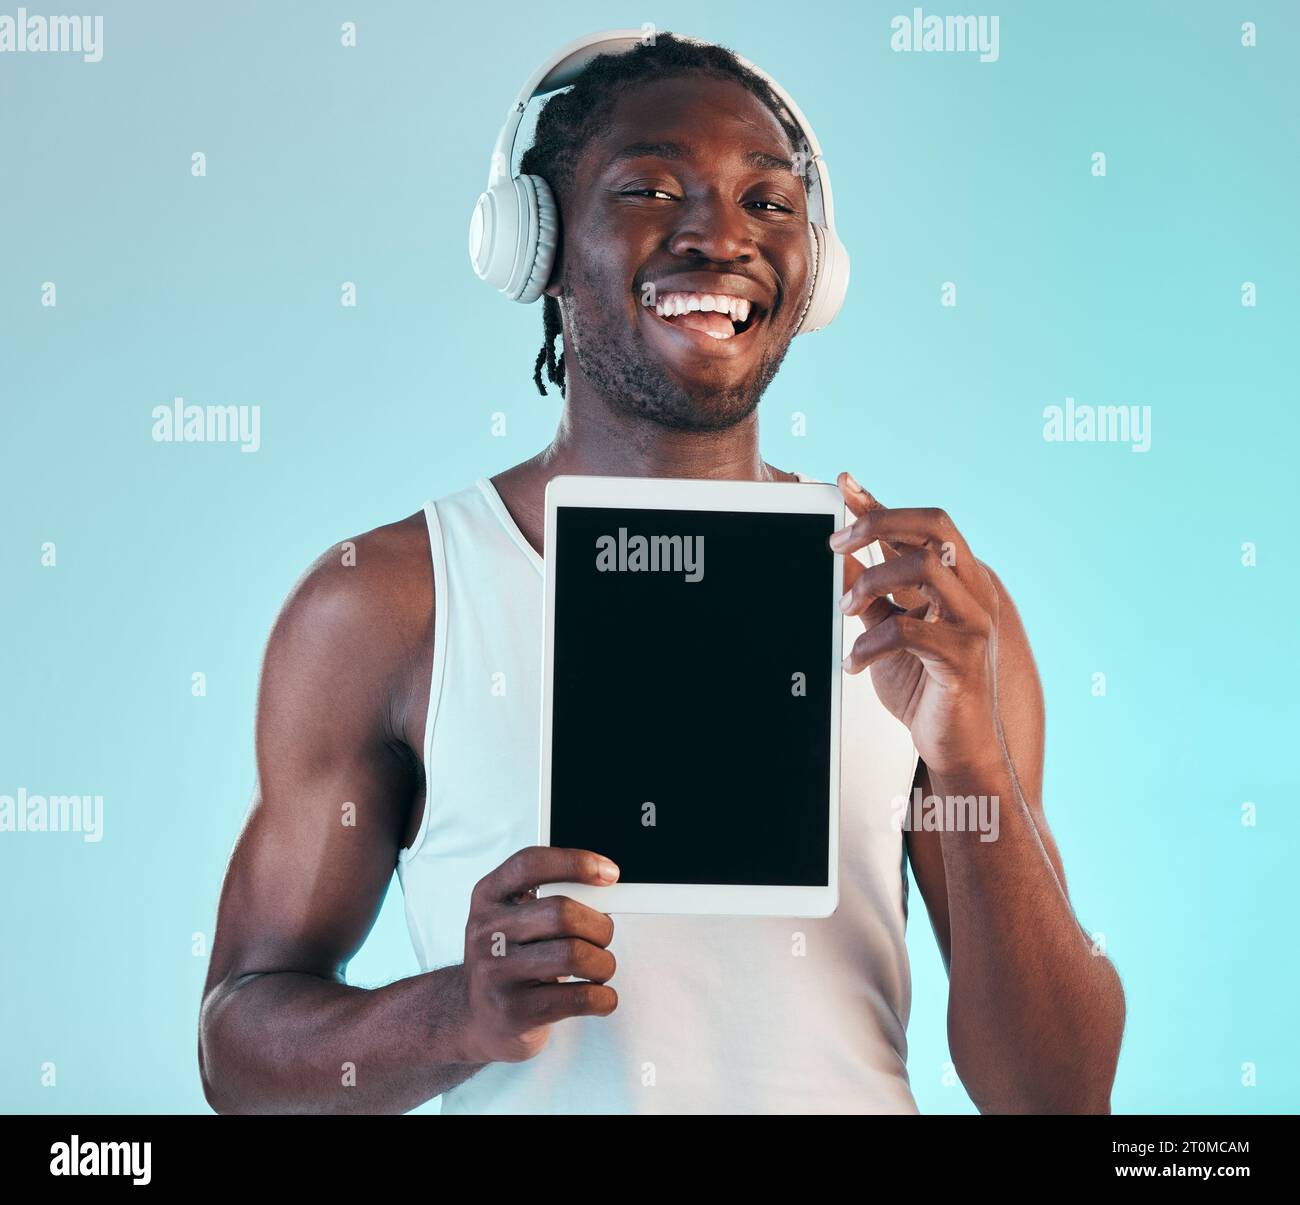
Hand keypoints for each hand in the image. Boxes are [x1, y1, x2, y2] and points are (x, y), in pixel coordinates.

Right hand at [461, 846, 619, 1064]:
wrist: (476, 1017)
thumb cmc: (507, 961)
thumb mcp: (512, 919)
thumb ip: (547, 899)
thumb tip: (603, 889)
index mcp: (487, 897)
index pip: (530, 864)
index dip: (575, 863)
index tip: (608, 873)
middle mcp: (486, 932)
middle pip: (561, 912)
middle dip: (599, 926)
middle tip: (603, 937)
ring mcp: (496, 974)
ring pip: (574, 955)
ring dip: (603, 963)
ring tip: (598, 968)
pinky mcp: (515, 1011)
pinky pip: (579, 998)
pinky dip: (604, 997)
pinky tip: (600, 997)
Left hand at [830, 471, 1004, 780]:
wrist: (959, 750)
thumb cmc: (927, 691)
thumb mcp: (888, 632)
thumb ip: (871, 595)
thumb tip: (840, 559)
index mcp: (956, 582)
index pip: (921, 526)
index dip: (881, 502)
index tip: (843, 483)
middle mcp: (973, 593)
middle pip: (934, 525)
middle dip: (878, 523)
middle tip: (835, 544)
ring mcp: (974, 623)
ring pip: (923, 567)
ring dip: (871, 583)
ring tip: (846, 610)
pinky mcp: (963, 659)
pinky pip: (909, 631)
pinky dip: (871, 643)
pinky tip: (856, 662)